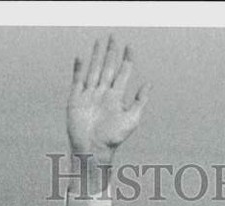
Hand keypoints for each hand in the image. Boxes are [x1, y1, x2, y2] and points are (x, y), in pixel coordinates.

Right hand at [67, 36, 149, 170]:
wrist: (92, 149)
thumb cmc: (113, 138)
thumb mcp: (132, 119)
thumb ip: (140, 101)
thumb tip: (149, 84)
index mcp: (116, 96)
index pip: (123, 72)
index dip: (127, 59)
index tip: (130, 46)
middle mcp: (103, 93)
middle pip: (108, 67)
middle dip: (111, 52)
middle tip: (114, 36)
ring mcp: (90, 95)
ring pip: (94, 70)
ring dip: (96, 56)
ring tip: (99, 42)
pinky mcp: (76, 99)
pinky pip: (77, 80)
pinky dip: (78, 69)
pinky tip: (81, 58)